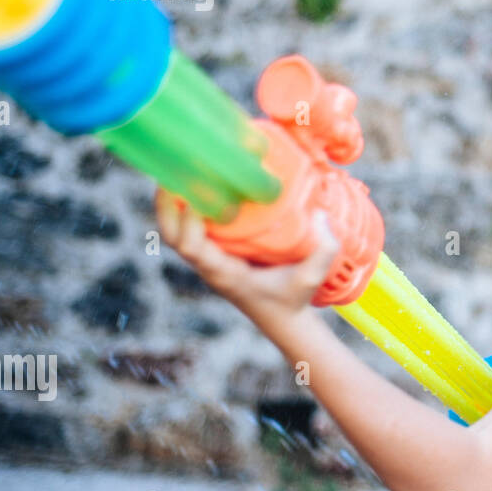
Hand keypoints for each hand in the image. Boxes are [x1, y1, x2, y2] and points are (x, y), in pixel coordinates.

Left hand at [154, 187, 341, 335]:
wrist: (283, 319)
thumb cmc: (294, 298)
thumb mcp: (313, 277)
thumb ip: (324, 249)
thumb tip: (321, 214)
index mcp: (226, 274)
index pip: (193, 249)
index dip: (187, 222)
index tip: (196, 195)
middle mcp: (210, 268)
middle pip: (174, 238)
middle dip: (167, 207)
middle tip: (174, 173)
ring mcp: (208, 262)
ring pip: (176, 233)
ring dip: (171, 205)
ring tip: (179, 171)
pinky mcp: (213, 255)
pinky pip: (189, 231)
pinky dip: (185, 209)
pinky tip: (196, 185)